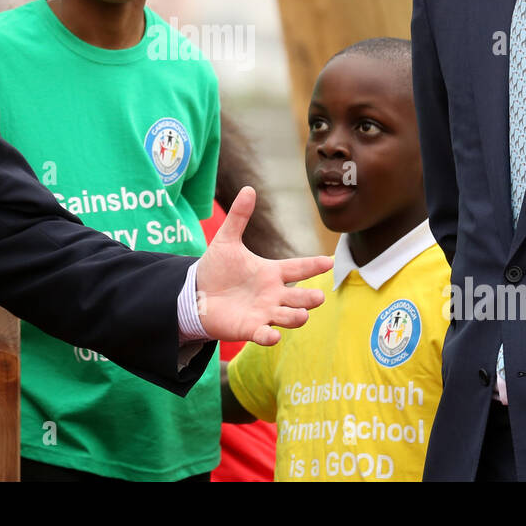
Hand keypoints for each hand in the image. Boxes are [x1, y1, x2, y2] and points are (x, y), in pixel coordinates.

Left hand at [196, 186, 331, 345]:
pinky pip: (263, 334)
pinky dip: (268, 336)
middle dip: (310, 299)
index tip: (329, 262)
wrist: (196, 294)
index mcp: (271, 273)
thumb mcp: (227, 240)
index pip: (298, 268)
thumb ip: (239, 217)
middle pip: (299, 298)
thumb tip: (248, 189)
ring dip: (295, 318)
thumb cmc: (217, 268)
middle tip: (319, 297)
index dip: (314, 265)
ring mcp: (263, 313)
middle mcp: (273, 294)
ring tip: (302, 315)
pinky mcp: (249, 328)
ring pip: (287, 317)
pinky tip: (273, 336)